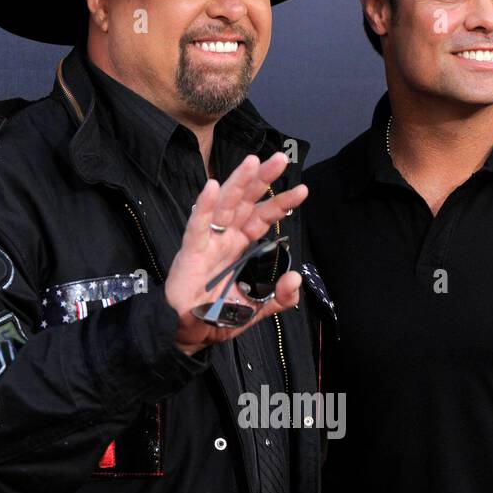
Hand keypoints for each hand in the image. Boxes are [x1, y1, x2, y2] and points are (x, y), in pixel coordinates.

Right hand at [164, 151, 306, 353]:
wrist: (192, 333)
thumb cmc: (219, 315)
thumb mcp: (258, 307)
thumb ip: (281, 297)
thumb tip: (295, 279)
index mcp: (241, 245)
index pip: (264, 218)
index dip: (281, 203)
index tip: (302, 189)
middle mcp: (226, 237)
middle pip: (246, 201)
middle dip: (263, 180)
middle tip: (280, 159)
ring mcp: (208, 241)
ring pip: (224, 205)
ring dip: (238, 182)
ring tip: (252, 162)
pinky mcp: (190, 252)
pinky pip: (198, 226)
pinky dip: (204, 206)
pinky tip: (213, 187)